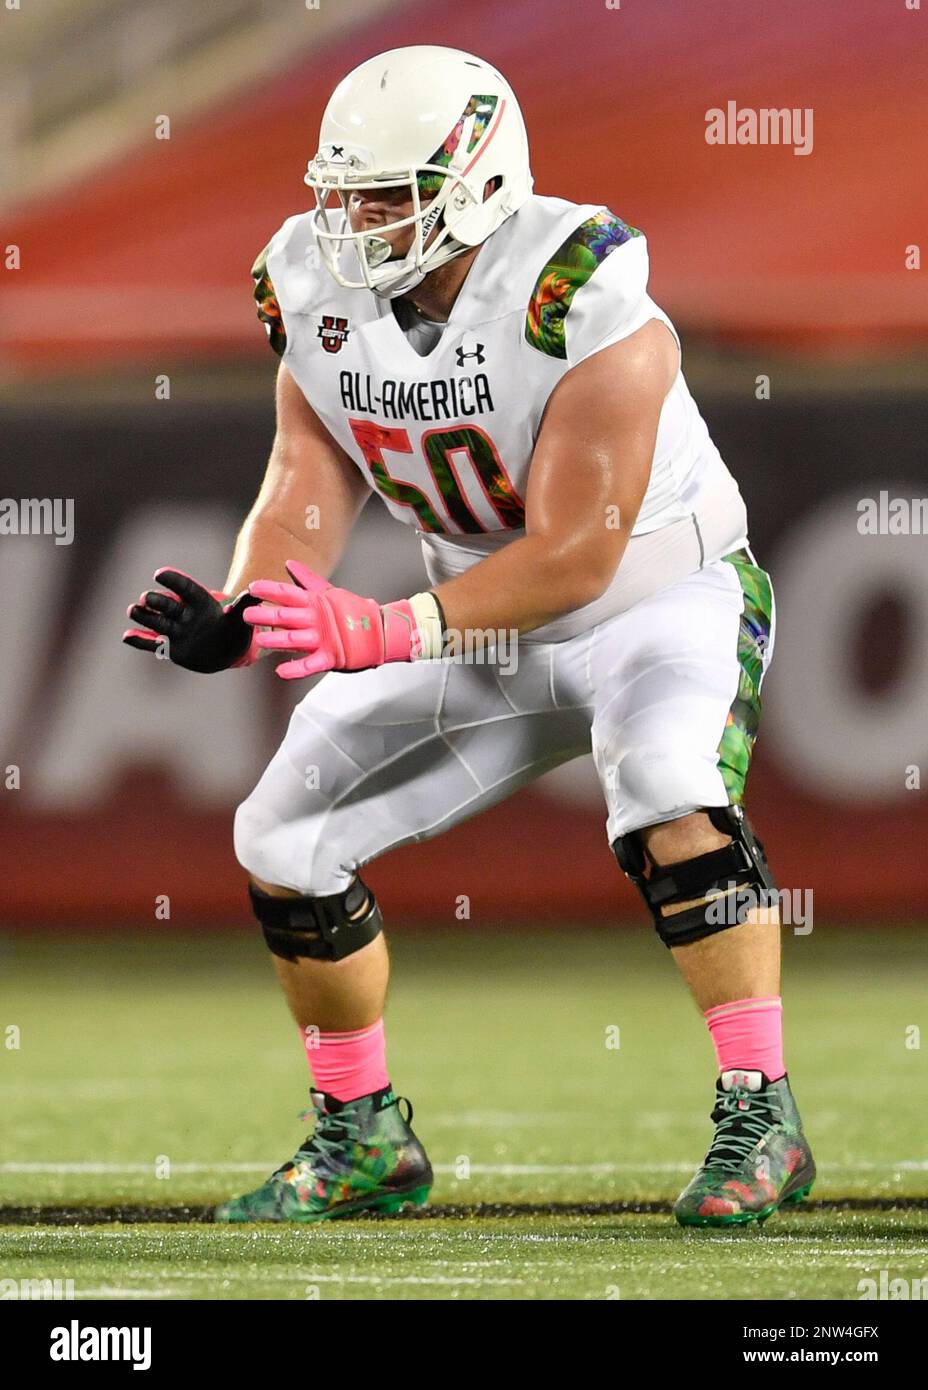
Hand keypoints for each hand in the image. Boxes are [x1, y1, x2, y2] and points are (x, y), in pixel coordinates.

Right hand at [123, 568, 260, 672]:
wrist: (225, 650)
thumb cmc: (234, 630)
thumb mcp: (241, 618)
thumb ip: (245, 604)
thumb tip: (257, 591)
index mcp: (198, 602)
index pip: (184, 588)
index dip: (173, 580)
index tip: (160, 573)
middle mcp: (183, 614)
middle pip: (166, 604)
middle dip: (156, 601)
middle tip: (146, 598)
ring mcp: (174, 630)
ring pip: (155, 621)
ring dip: (143, 616)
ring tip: (133, 610)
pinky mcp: (168, 647)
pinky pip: (151, 644)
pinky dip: (139, 640)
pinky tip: (126, 636)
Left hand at [244, 560, 423, 678]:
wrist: (380, 632)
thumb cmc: (353, 612)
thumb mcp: (328, 592)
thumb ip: (307, 580)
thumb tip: (289, 563)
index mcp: (315, 602)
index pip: (288, 593)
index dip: (269, 590)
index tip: (252, 588)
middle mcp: (316, 619)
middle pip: (287, 615)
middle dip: (266, 614)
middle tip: (246, 614)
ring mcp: (323, 638)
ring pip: (295, 638)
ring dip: (277, 639)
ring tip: (260, 639)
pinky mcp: (331, 657)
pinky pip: (311, 664)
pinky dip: (296, 669)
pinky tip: (280, 671)